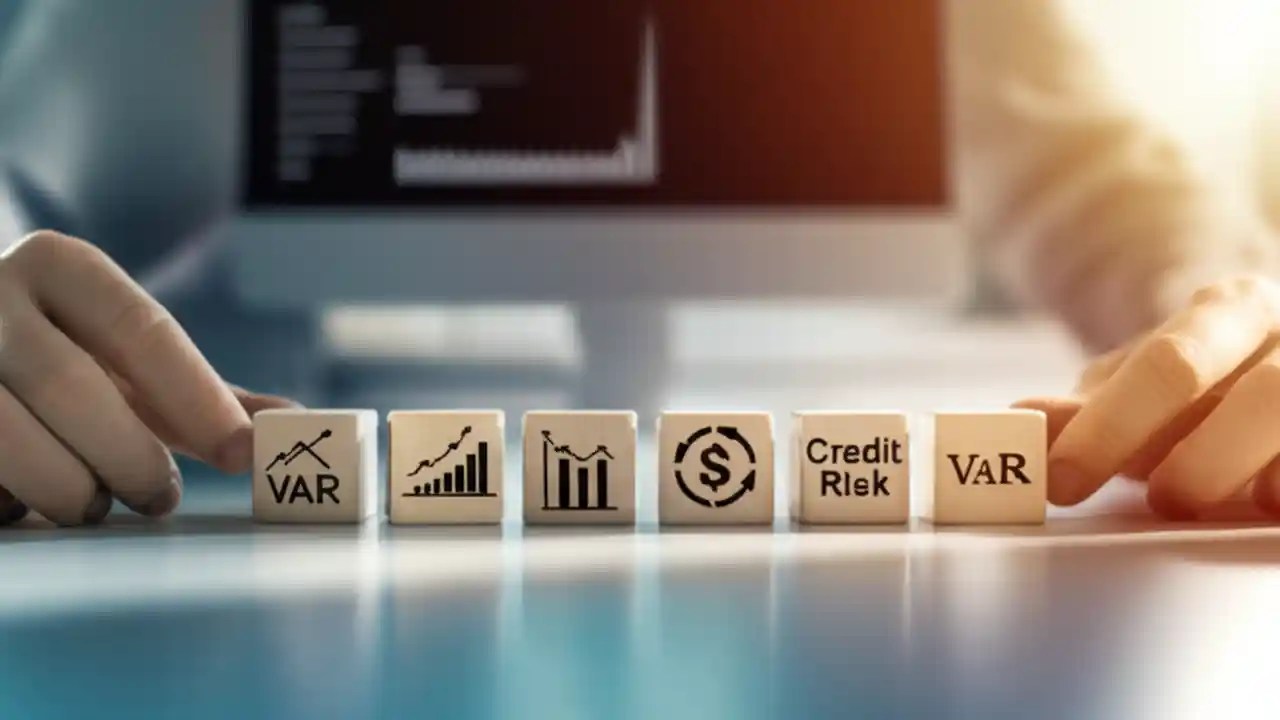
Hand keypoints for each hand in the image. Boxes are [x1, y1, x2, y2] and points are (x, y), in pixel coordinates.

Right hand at [0, 231, 294, 525]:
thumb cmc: (60, 354)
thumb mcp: (124, 360)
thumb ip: (201, 391)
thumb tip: (292, 422)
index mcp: (59, 266)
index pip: (142, 329)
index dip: (197, 397)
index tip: (242, 452)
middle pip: (72, 388)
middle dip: (131, 457)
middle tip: (162, 495)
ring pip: (6, 441)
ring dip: (66, 488)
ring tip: (92, 502)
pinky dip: (8, 502)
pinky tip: (24, 499)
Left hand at [1017, 275, 1279, 517]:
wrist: (1279, 346)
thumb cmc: (1206, 377)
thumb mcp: (1140, 384)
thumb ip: (1088, 409)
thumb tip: (1020, 421)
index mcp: (1232, 309)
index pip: (1170, 364)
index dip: (1112, 426)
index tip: (1063, 480)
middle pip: (1269, 393)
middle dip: (1208, 455)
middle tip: (1163, 500)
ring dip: (1263, 473)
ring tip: (1217, 507)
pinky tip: (1268, 508)